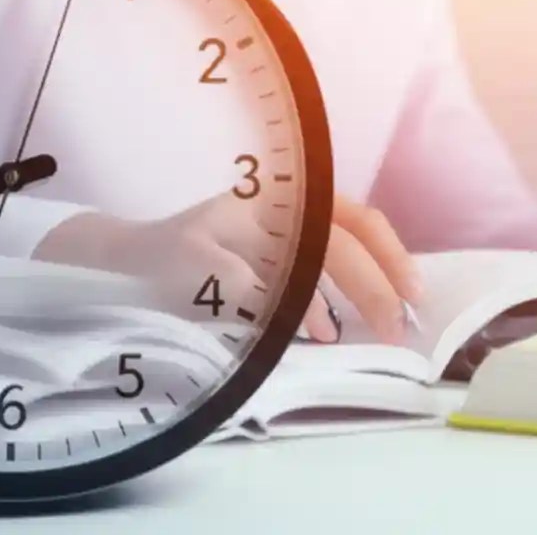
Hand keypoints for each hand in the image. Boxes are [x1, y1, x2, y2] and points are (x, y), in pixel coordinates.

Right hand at [33, 193, 420, 344]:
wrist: (121, 261)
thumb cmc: (199, 264)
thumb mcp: (264, 257)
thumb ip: (311, 271)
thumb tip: (376, 306)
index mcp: (289, 201)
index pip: (359, 218)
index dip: (394, 255)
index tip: (415, 295)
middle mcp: (265, 205)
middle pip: (338, 240)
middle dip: (374, 290)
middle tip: (393, 330)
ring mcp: (229, 224)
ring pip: (299, 254)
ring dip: (327, 298)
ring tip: (334, 336)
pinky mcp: (194, 250)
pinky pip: (245, 280)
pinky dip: (274, 307)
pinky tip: (286, 330)